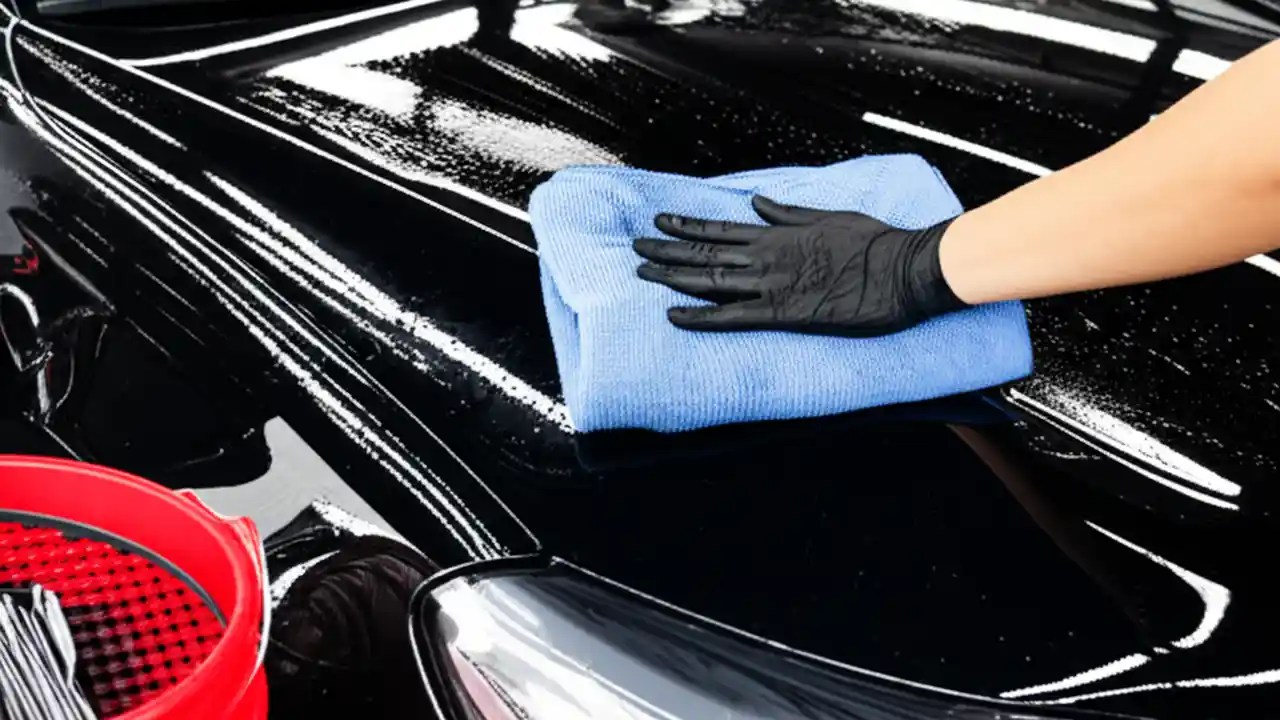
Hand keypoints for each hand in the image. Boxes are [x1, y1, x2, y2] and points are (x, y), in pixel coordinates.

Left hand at [633, 195, 966, 336]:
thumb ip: (789, 212)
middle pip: (705, 252)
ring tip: (642, 271)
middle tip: (637, 247)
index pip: (721, 228)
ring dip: (673, 275)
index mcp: (778, 233)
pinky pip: (732, 316)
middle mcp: (767, 256)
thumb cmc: (874, 243)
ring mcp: (772, 284)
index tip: (660, 221)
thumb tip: (759, 202)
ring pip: (710, 279)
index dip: (687, 225)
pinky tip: (673, 315)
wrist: (903, 269)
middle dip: (668, 248)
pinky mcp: (784, 313)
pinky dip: (700, 316)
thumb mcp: (828, 216)